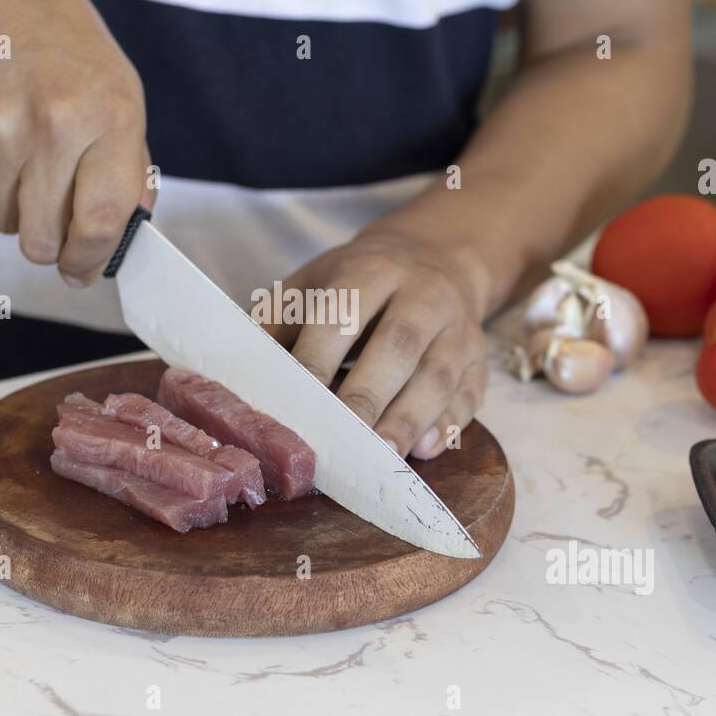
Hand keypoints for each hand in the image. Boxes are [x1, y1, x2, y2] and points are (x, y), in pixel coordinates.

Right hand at [0, 0, 150, 285]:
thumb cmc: (63, 48)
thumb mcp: (120, 94)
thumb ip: (128, 170)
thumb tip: (123, 241)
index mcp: (107, 115)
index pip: (101, 221)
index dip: (92, 259)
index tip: (84, 270)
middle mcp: (50, 124)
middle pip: (42, 239)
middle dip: (50, 244)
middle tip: (54, 222)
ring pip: (3, 223)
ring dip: (16, 208)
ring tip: (26, 156)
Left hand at [266, 230, 489, 458]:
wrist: (439, 257)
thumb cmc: (358, 283)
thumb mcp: (313, 284)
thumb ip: (277, 324)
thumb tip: (233, 373)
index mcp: (371, 269)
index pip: (342, 316)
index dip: (317, 362)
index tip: (294, 406)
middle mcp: (423, 294)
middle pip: (399, 346)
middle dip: (369, 397)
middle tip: (342, 442)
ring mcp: (459, 327)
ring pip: (439, 376)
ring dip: (409, 420)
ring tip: (382, 458)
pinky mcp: (481, 359)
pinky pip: (471, 394)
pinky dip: (449, 425)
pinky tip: (424, 451)